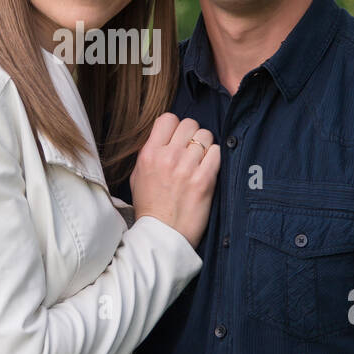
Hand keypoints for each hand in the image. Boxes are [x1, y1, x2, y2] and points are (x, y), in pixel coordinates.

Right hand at [130, 113, 219, 248]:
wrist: (162, 234)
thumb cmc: (150, 207)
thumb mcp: (137, 176)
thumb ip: (148, 154)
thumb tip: (162, 139)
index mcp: (149, 154)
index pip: (168, 118)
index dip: (175, 126)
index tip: (178, 138)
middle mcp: (168, 157)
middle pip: (189, 124)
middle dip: (192, 135)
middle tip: (192, 150)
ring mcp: (187, 167)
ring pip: (205, 136)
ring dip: (205, 146)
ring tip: (201, 160)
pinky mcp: (205, 179)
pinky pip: (217, 152)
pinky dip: (215, 158)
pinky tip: (208, 169)